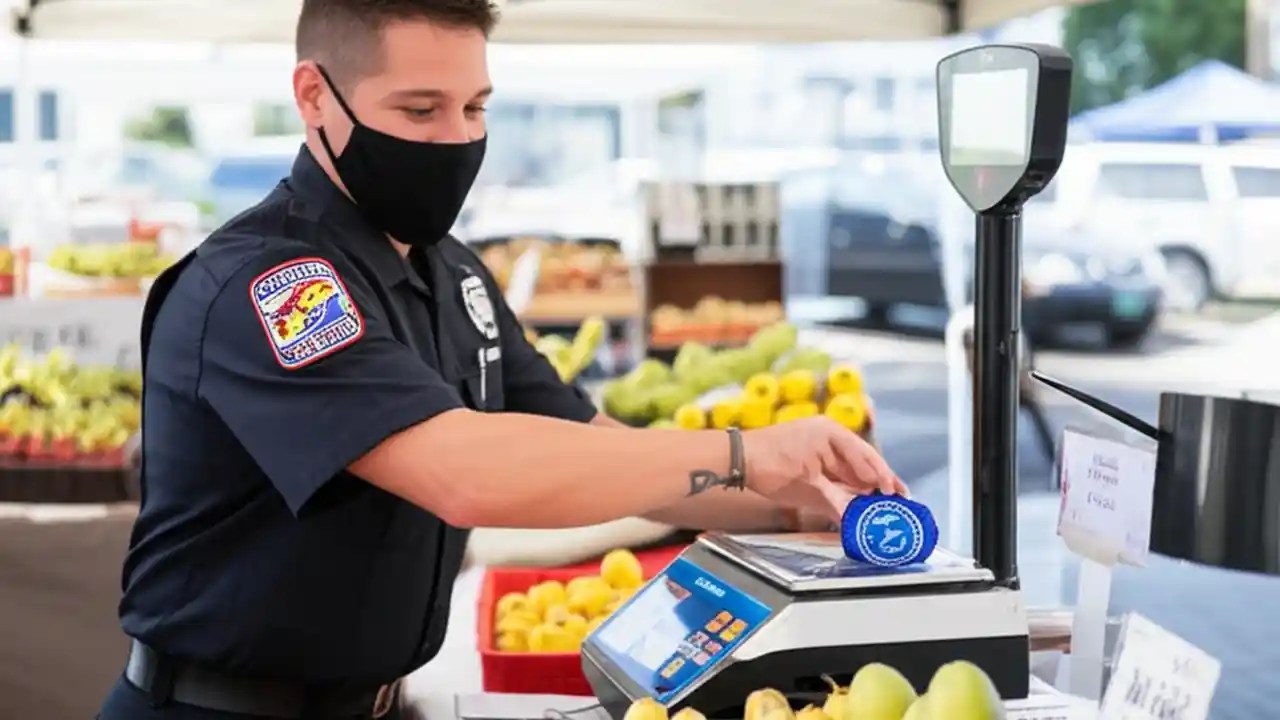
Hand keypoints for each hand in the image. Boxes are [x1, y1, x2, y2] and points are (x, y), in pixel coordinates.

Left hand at [742, 417, 906, 524]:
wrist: (737, 461)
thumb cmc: (771, 467)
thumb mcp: (807, 489)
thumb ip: (837, 504)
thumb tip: (857, 522)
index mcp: (831, 434)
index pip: (865, 456)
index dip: (882, 477)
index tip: (894, 494)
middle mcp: (828, 436)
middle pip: (861, 462)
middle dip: (878, 483)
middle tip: (900, 500)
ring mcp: (818, 446)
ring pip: (849, 470)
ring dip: (863, 488)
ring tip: (883, 505)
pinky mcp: (809, 459)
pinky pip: (835, 474)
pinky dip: (846, 488)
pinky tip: (857, 502)